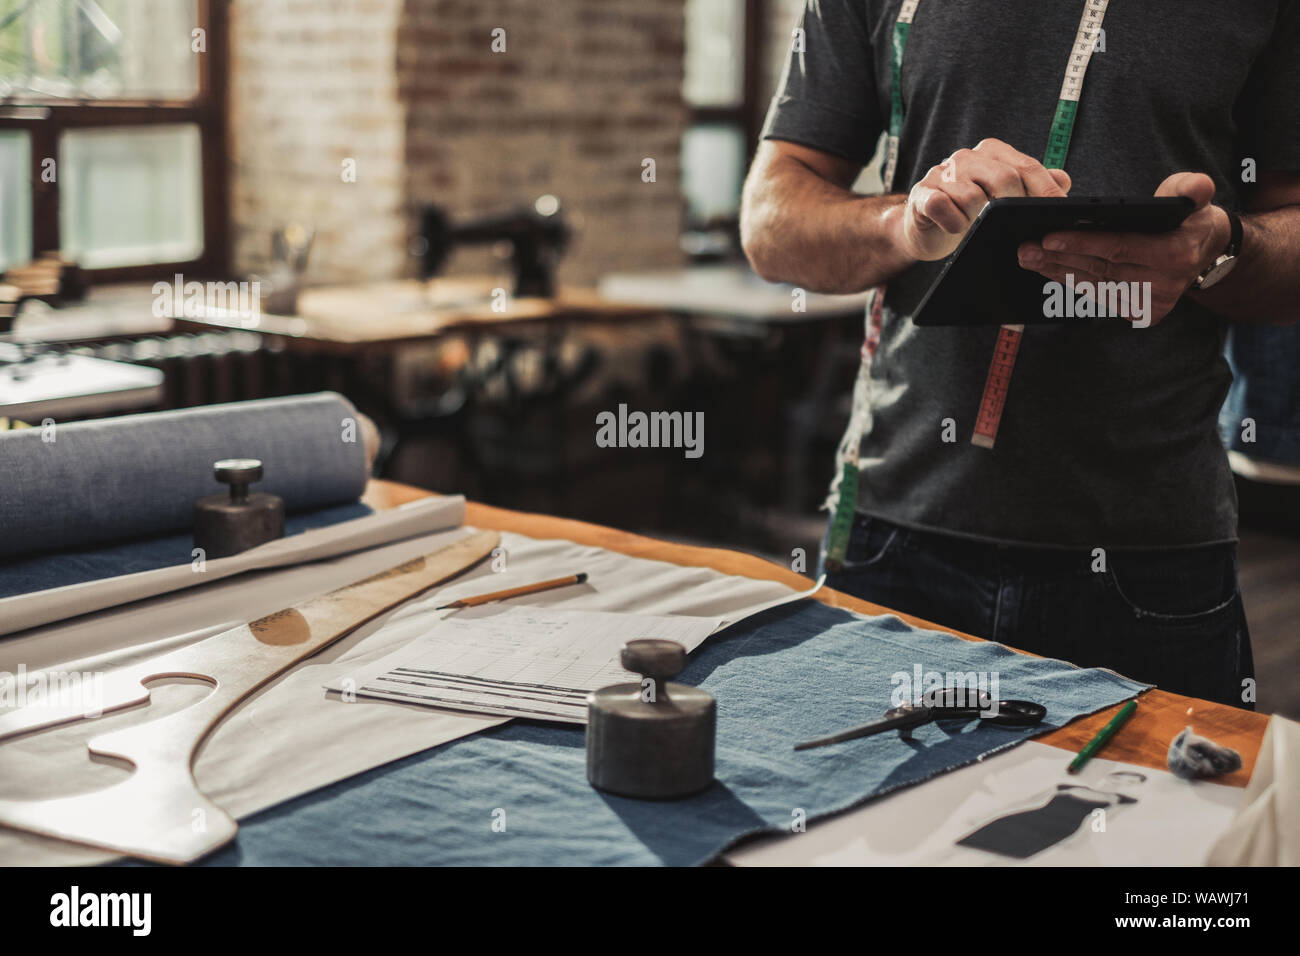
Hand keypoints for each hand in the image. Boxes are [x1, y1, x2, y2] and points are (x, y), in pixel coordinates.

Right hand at [895, 138, 1071, 260]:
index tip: (1060, 211)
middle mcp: (966, 157)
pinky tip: (955, 228)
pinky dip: (953, 222)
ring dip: (978, 219)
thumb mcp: (1003, 197)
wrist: (925, 229)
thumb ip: (1033, 185)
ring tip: (974, 227)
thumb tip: (1064, 180)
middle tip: (1014, 226)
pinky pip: (942, 206)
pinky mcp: (922, 194)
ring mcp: (942, 173)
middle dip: (1013, 206)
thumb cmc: (968, 212)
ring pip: (973, 196)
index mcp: (991, 152)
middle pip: (1004, 178)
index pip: (1027, 166)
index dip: (1046, 191)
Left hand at [1017, 172, 1231, 326]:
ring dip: (1058, 272)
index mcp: (1175, 256)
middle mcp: (1163, 286)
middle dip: (1059, 259)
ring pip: (1094, 285)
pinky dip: (1072, 282)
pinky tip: (1049, 269)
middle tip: (1026, 248)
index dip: (1082, 244)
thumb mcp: (1197, 198)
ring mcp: (1150, 304)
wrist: (1203, 253)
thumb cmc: (1190, 219)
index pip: (1119, 249)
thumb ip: (1194, 187)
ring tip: (1030, 258)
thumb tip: (1197, 188)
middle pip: (1100, 270)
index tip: (1048, 238)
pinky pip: (1098, 295)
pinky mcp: (1139, 313)